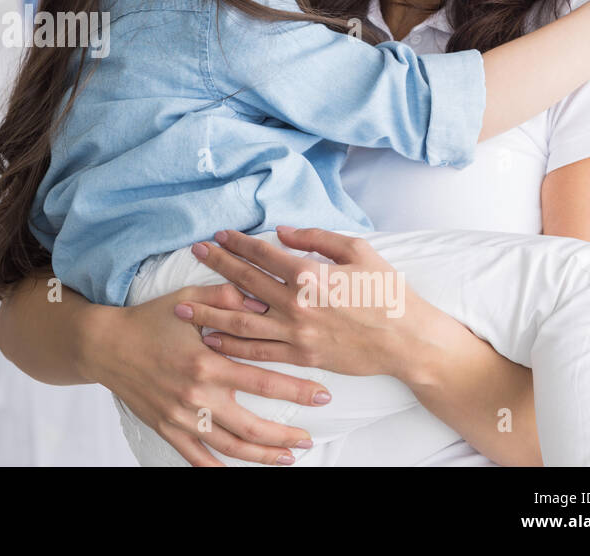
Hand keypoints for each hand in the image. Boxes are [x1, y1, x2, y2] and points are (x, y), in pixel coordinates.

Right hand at [85, 282, 331, 465]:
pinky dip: (219, 469)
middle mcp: (196, 395)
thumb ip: (226, 297)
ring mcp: (181, 417)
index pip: (263, 382)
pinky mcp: (166, 428)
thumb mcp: (187, 299)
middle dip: (286, 436)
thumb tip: (262, 298)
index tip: (323, 396)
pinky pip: (196, 458)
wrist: (105, 345)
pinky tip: (239, 473)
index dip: (297, 391)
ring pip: (230, 447)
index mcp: (207, 362)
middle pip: (252, 426)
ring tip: (287, 458)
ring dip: (263, 456)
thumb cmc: (148, 320)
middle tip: (309, 439)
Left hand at [178, 226, 433, 378]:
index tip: (217, 235)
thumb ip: (316, 238)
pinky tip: (211, 339)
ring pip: (241, 322)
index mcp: (310, 274)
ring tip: (182, 307)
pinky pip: (259, 351)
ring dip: (209, 313)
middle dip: (216, 266)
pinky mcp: (301, 356)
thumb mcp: (358, 250)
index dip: (237, 243)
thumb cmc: (387, 290)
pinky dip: (231, 346)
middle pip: (244, 282)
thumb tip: (280, 232)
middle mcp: (297, 304)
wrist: (408, 340)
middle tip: (193, 254)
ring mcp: (297, 333)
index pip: (262, 254)